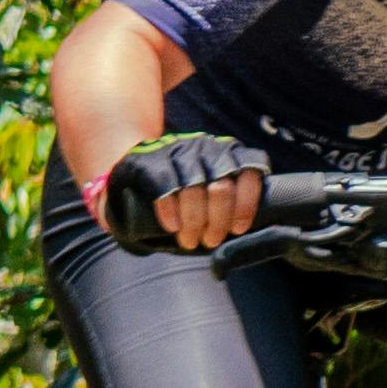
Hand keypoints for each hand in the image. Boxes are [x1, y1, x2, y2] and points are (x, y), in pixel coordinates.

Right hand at [106, 133, 268, 253]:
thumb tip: (253, 232)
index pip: (251, 171)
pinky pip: (164, 186)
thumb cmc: (182, 197)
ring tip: (190, 240)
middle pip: (222, 185)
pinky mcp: (149, 160)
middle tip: (210, 240)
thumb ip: (233, 204)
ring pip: (195, 187)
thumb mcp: (212, 195)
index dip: (247, 204)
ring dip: (195, 221)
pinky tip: (172, 226)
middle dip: (218, 220)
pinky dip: (170, 211)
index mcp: (230, 154)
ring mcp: (177, 150)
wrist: (133, 178)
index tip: (238, 229)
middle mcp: (207, 147)